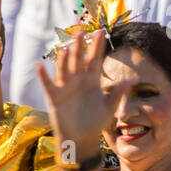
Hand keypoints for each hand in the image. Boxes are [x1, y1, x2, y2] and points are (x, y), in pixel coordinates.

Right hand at [36, 27, 114, 157]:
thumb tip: (131, 81)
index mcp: (92, 80)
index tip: (101, 32)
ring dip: (64, 58)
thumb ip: (118, 93)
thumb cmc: (96, 122)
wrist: (82, 138)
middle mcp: (78, 80)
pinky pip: (49, 85)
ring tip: (66, 47)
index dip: (97, 46)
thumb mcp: (110, 107)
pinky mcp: (55, 98)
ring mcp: (66, 88)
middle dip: (80, 46)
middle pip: (79, 60)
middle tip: (80, 31)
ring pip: (64, 69)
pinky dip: (44, 76)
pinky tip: (39, 66)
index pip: (94, 59)